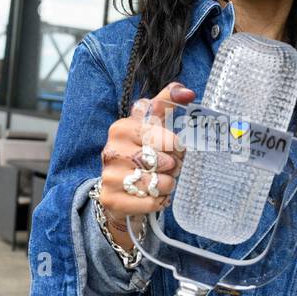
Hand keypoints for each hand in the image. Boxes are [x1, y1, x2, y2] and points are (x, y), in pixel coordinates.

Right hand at [98, 81, 195, 245]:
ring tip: (162, 182)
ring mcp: (108, 176)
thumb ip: (168, 102)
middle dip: (174, 166)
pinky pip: (149, 202)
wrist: (121, 188)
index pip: (158, 135)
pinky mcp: (110, 199)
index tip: (176, 148)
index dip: (174, 144)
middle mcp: (111, 150)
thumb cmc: (142, 150)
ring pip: (156, 183)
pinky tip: (155, 196)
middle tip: (171, 167)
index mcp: (121, 128)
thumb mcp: (153, 123)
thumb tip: (188, 92)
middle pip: (160, 161)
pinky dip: (159, 201)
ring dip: (167, 185)